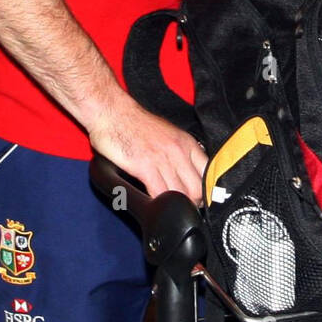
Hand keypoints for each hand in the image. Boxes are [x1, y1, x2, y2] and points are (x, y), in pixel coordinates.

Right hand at [88, 94, 205, 201]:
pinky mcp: (145, 167)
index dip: (206, 190)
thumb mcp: (168, 134)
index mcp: (188, 143)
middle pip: (198, 189)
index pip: (209, 172)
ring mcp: (163, 159)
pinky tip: (155, 205)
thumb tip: (187, 172)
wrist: (112, 112)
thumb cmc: (135, 124)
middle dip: (193, 203)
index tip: (200, 199)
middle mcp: (179, 151)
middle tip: (184, 208)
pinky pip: (160, 193)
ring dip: (176, 205)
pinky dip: (159, 204)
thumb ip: (180, 152)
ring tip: (169, 209)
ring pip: (181, 194)